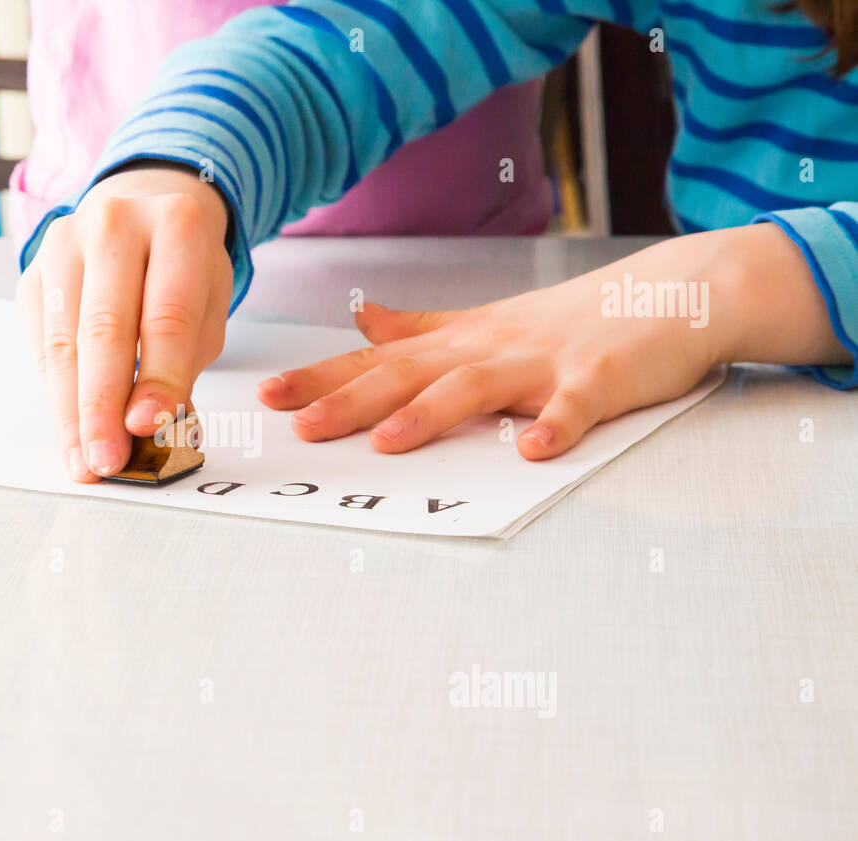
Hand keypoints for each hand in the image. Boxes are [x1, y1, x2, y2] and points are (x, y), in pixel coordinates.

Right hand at [17, 162, 234, 481]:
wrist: (139, 213)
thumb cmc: (179, 270)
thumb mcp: (206, 306)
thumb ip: (184, 362)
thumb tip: (152, 428)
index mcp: (176, 226)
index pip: (166, 316)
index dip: (158, 378)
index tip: (148, 428)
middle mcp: (114, 225)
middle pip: (105, 328)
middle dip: (104, 406)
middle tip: (107, 459)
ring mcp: (63, 245)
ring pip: (63, 342)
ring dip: (72, 412)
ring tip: (84, 459)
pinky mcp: (32, 273)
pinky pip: (41, 343)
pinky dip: (55, 393)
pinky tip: (69, 431)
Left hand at [257, 225, 846, 459]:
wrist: (672, 290)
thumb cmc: (572, 317)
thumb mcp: (485, 321)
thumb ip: (421, 329)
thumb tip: (362, 322)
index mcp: (460, 342)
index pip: (378, 362)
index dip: (323, 378)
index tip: (267, 397)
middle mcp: (489, 349)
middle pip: (410, 375)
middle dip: (351, 400)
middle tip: (299, 424)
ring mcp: (543, 361)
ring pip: (478, 387)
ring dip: (432, 414)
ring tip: (388, 443)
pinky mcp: (600, 377)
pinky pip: (576, 405)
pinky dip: (557, 424)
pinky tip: (535, 451)